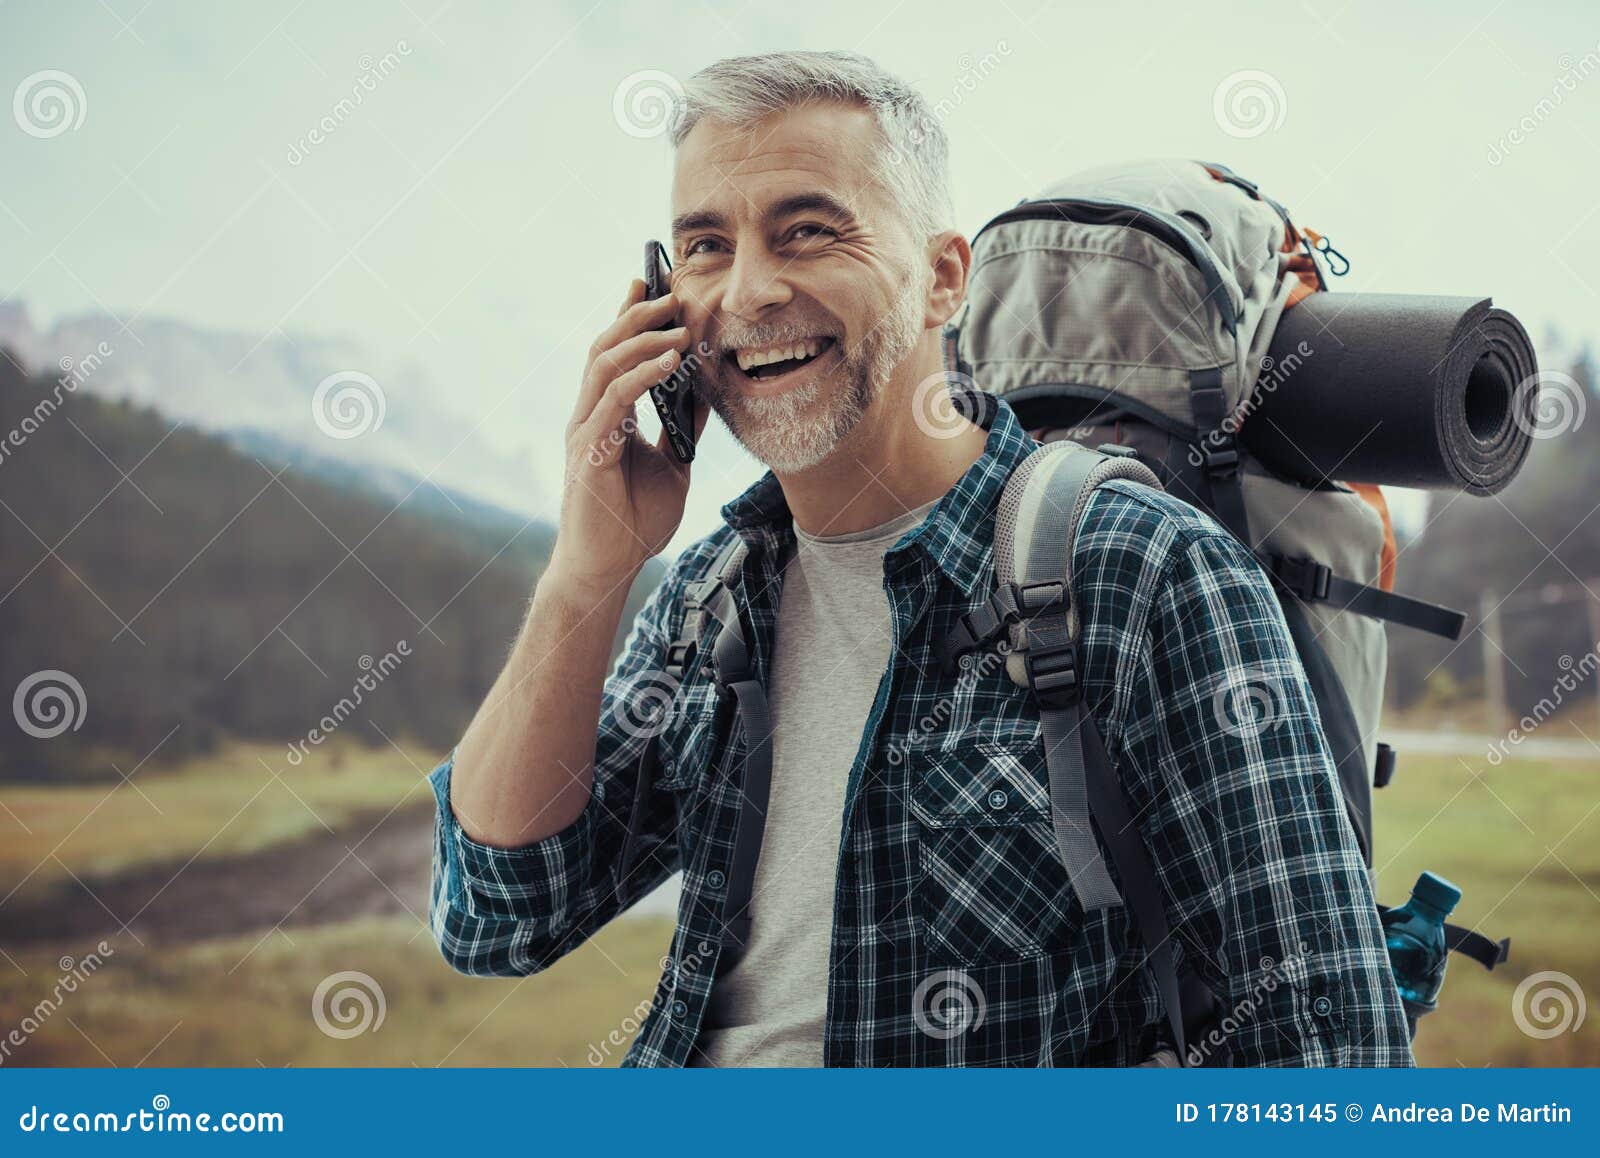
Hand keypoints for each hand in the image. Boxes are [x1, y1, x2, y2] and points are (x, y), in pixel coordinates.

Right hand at [550, 279, 707, 589]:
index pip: (613, 353)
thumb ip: (682, 430)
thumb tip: (708, 394)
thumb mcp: (673, 466)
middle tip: (672, 291)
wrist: (607, 569)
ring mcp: (584, 432)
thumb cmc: (633, 522)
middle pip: (604, 347)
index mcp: (604, 416)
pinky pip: (615, 402)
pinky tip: (671, 363)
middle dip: (638, 314)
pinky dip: (643, 377)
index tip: (651, 280)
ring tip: (678, 324)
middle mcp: (587, 416)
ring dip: (643, 339)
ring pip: (604, 365)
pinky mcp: (589, 453)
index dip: (629, 314)